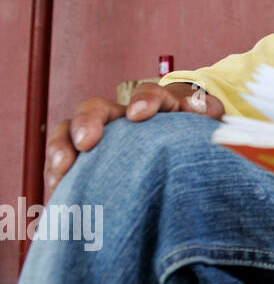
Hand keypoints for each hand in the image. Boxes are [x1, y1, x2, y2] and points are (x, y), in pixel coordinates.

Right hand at [45, 82, 224, 196]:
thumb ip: (205, 112)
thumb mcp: (207, 122)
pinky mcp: (86, 162)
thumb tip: (196, 107)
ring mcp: (99, 138)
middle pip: (96, 108)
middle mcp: (120, 117)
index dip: (144, 100)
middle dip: (88, 121)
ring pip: (70, 132)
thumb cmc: (195, 136)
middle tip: (87, 142)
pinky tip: (57, 190)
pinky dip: (56, 174)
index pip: (149, 94)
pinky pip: (63, 163)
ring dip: (61, 147)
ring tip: (60, 168)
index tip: (139, 114)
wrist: (182, 153)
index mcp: (155, 104)